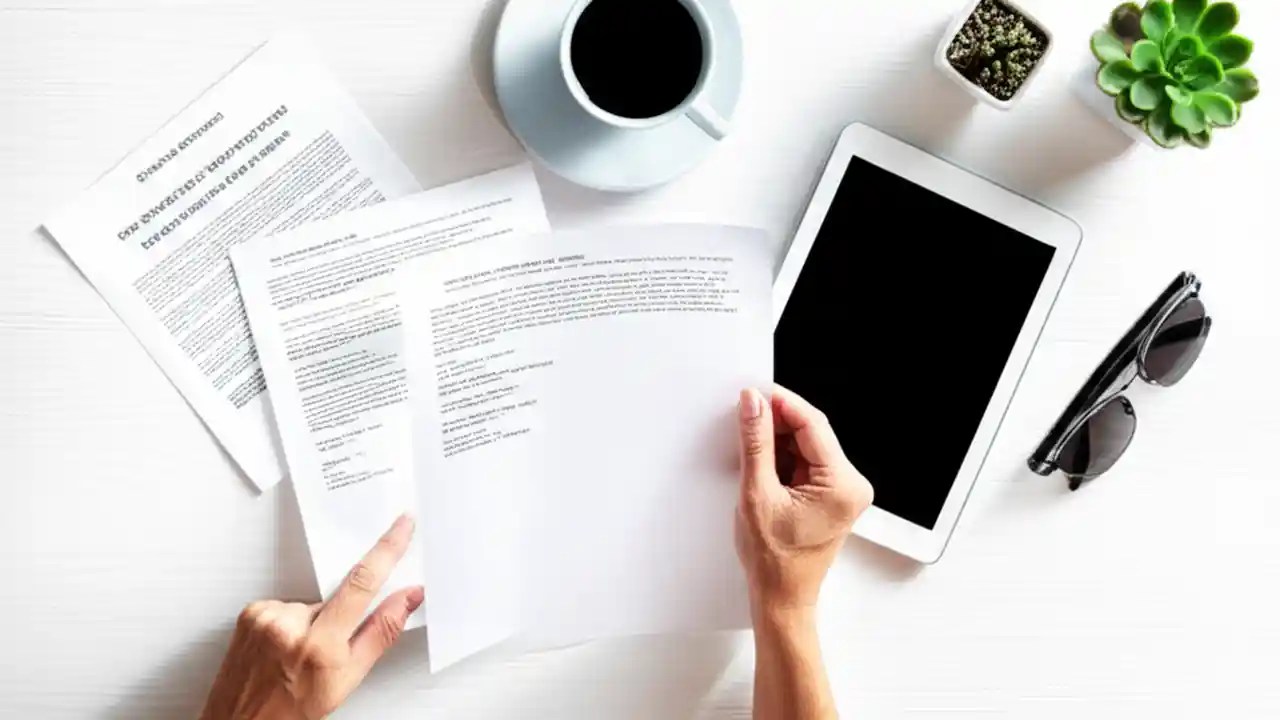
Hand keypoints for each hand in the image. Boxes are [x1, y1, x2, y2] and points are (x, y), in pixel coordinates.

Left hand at [200, 515, 423, 719]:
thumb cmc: (291, 712)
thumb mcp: (347, 682)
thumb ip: (381, 632)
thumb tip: (407, 598)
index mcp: (320, 646)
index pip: (362, 585)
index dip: (387, 550)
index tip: (402, 527)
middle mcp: (289, 626)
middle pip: (337, 596)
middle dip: (341, 616)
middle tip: (326, 649)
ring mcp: (265, 617)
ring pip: (310, 603)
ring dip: (312, 622)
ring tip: (297, 655)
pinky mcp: (251, 612)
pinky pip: (285, 606)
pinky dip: (289, 622)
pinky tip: (282, 647)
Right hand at [735, 385, 873, 612]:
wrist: (781, 597)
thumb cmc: (774, 561)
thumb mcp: (757, 493)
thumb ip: (756, 443)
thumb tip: (753, 404)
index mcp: (843, 485)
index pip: (814, 425)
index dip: (783, 403)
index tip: (755, 392)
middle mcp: (851, 485)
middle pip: (812, 433)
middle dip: (778, 421)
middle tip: (745, 412)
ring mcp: (843, 491)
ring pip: (807, 446)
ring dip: (778, 439)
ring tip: (748, 443)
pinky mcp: (830, 495)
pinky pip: (806, 463)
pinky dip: (782, 457)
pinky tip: (761, 461)